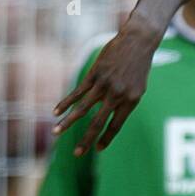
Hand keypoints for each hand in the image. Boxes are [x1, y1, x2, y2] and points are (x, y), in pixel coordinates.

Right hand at [53, 16, 162, 155]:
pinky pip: (77, 91)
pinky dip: (66, 102)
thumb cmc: (138, 67)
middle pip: (98, 122)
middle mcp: (117, 95)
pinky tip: (56, 112)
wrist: (137, 42)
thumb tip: (110, 116)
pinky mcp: (94, 73)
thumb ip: (124, 102)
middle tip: (77, 154)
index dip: (106, 138)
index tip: (98, 149)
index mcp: (130, 101)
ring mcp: (104, 84)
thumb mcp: (137, 88)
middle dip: (86, 139)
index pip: (116, 125)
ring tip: (56, 132)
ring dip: (68, 122)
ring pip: (83, 108)